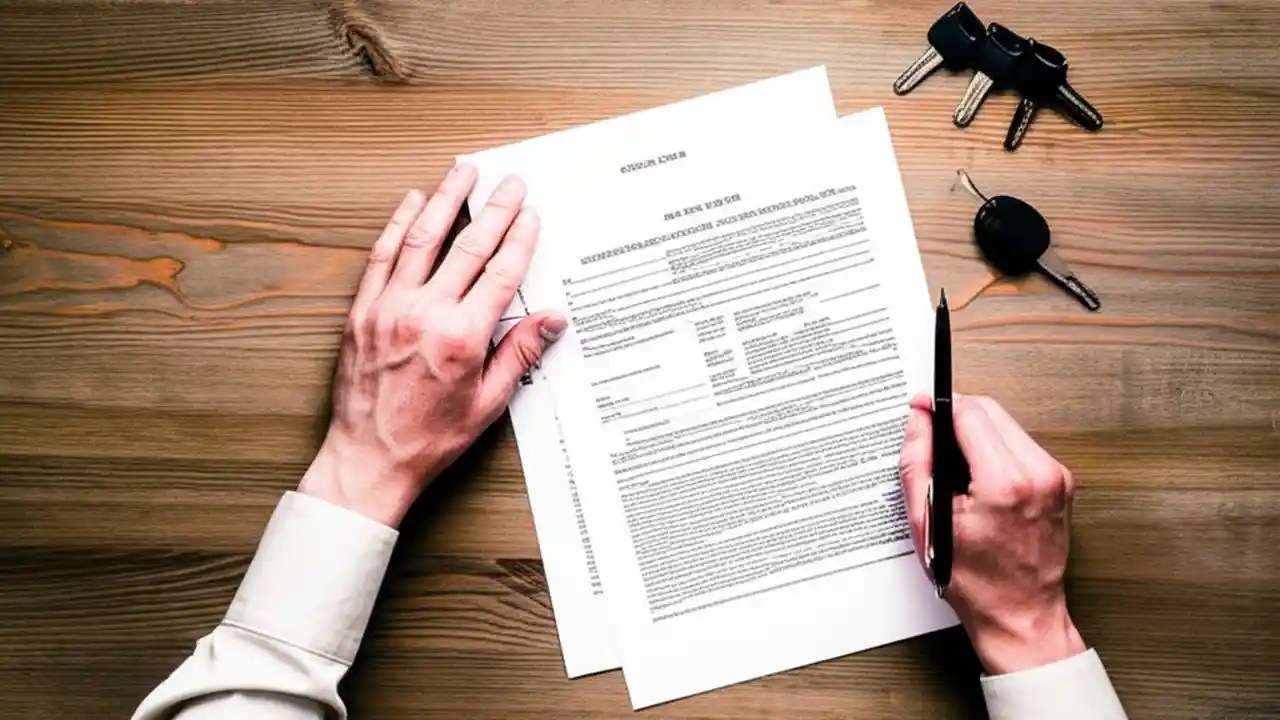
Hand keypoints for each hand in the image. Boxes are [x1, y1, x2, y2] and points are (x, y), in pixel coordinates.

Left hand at [298, 164, 565, 527]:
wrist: (369, 460)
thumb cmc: (430, 439)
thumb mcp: (488, 403)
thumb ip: (519, 353)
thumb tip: (553, 320)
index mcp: (462, 338)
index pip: (500, 273)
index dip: (520, 239)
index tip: (531, 215)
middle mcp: (426, 314)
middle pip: (468, 247)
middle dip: (494, 209)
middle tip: (510, 183)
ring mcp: (390, 309)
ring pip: (422, 239)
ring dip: (446, 200)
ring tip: (463, 172)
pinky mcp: (362, 312)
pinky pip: (382, 256)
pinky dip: (398, 225)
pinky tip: (411, 202)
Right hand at [898, 394, 1084, 674]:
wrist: (1020, 616)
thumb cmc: (976, 583)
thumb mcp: (928, 523)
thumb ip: (917, 463)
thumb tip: (916, 423)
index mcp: (1005, 483)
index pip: (970, 413)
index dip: (938, 405)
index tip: (920, 407)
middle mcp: (1039, 474)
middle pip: (991, 411)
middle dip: (956, 415)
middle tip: (931, 435)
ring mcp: (1055, 478)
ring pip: (1007, 425)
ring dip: (976, 432)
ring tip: (954, 463)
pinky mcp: (1061, 482)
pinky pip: (1021, 446)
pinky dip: (995, 450)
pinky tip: (978, 476)